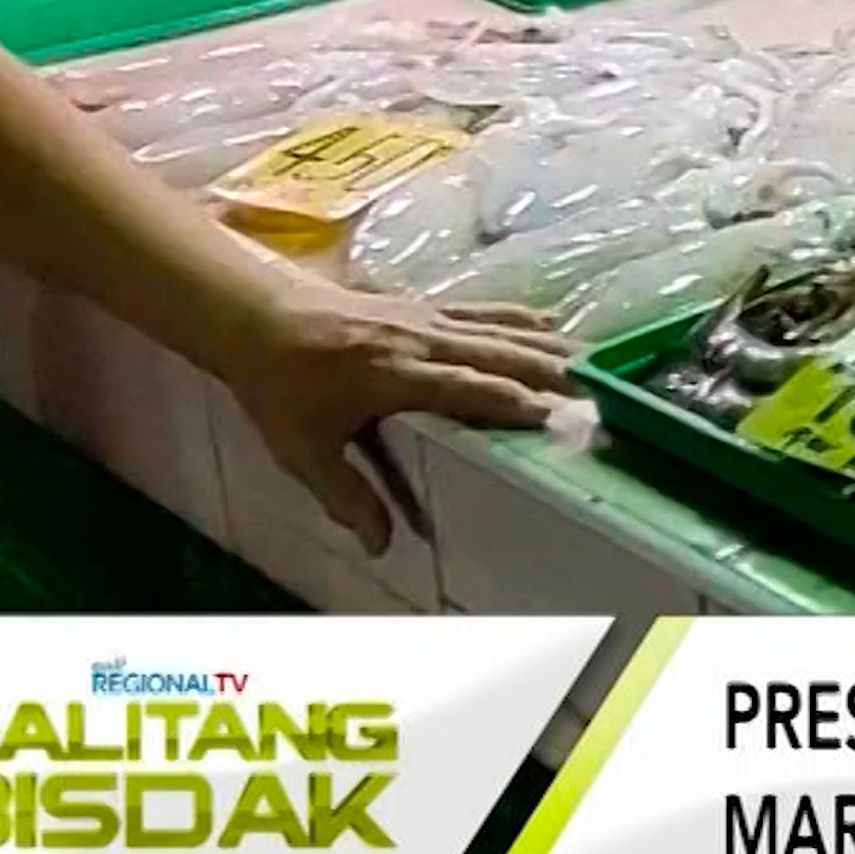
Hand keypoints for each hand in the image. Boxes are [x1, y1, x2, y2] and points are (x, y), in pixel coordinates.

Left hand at [212, 288, 576, 553]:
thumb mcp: (301, 450)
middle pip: (498, 352)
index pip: (464, 386)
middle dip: (551, 372)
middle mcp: (419, 339)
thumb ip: (345, 496)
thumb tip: (382, 546)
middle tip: (600, 390)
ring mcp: (425, 317)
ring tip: (596, 360)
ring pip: (499, 328)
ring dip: (548, 345)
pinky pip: (484, 312)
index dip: (511, 401)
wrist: (254, 316)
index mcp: (391, 374)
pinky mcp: (425, 307)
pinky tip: (554, 327)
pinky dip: (522, 320)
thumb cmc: (278, 387)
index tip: (555, 417)